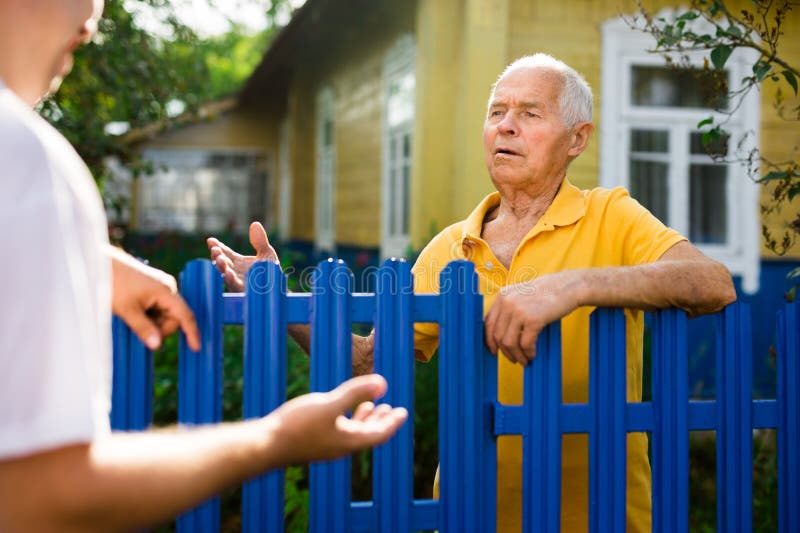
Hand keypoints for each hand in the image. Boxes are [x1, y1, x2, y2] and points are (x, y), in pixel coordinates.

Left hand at [108, 247, 200, 351]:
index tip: (196, 348)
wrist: (100, 264)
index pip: (184, 315)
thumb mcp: (128, 310)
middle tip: (139, 329)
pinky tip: (134, 312)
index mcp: (165, 291)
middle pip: (173, 318)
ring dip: (152, 322)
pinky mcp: (151, 290)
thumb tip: (157, 346)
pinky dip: (148, 316)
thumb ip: (144, 328)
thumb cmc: (113, 283)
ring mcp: (159, 289)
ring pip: (163, 315)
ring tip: (132, 316)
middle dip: (159, 328)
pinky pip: (156, 309)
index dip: (191, 332)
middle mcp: (166, 289)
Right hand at [206, 222, 277, 291]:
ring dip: (220, 267)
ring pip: (225, 274)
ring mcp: (237, 282)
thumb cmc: (270, 272)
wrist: (279, 289)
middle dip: (217, 256)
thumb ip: (260, 241)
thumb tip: (255, 223)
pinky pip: (234, 286)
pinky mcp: (242, 291)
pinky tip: (228, 273)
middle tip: (215, 249)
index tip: (211, 240)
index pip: (224, 253)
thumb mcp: (266, 253)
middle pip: (222, 262)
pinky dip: (230, 280)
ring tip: (218, 259)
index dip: (217, 246)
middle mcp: (234, 271)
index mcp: (237, 262)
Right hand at [266, 374, 407, 463]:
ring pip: (352, 432)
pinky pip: (338, 429)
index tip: (402, 412)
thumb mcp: (329, 404)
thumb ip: (355, 392)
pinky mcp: (312, 440)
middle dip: (381, 421)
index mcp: (348, 441)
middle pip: (368, 434)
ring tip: (373, 406)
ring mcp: (325, 444)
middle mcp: (340, 446)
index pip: (378, 434)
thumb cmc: (296, 426)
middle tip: (394, 410)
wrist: (264, 445)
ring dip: (365, 418)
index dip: (392, 423)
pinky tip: (340, 407)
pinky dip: (347, 417)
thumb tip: (383, 383)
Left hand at [484, 271, 583, 364]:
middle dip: (505, 351)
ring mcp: (519, 310)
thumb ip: (509, 308)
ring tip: (524, 360)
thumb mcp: (522, 294)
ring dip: (516, 355)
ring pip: (509, 342)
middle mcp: (507, 302)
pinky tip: (533, 355)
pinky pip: (525, 344)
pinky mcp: (533, 319)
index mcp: (502, 296)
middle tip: (513, 359)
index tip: (494, 350)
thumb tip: (501, 333)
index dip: (489, 340)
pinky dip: (528, 353)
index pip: (488, 323)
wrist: (569, 286)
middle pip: (497, 335)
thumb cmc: (548, 292)